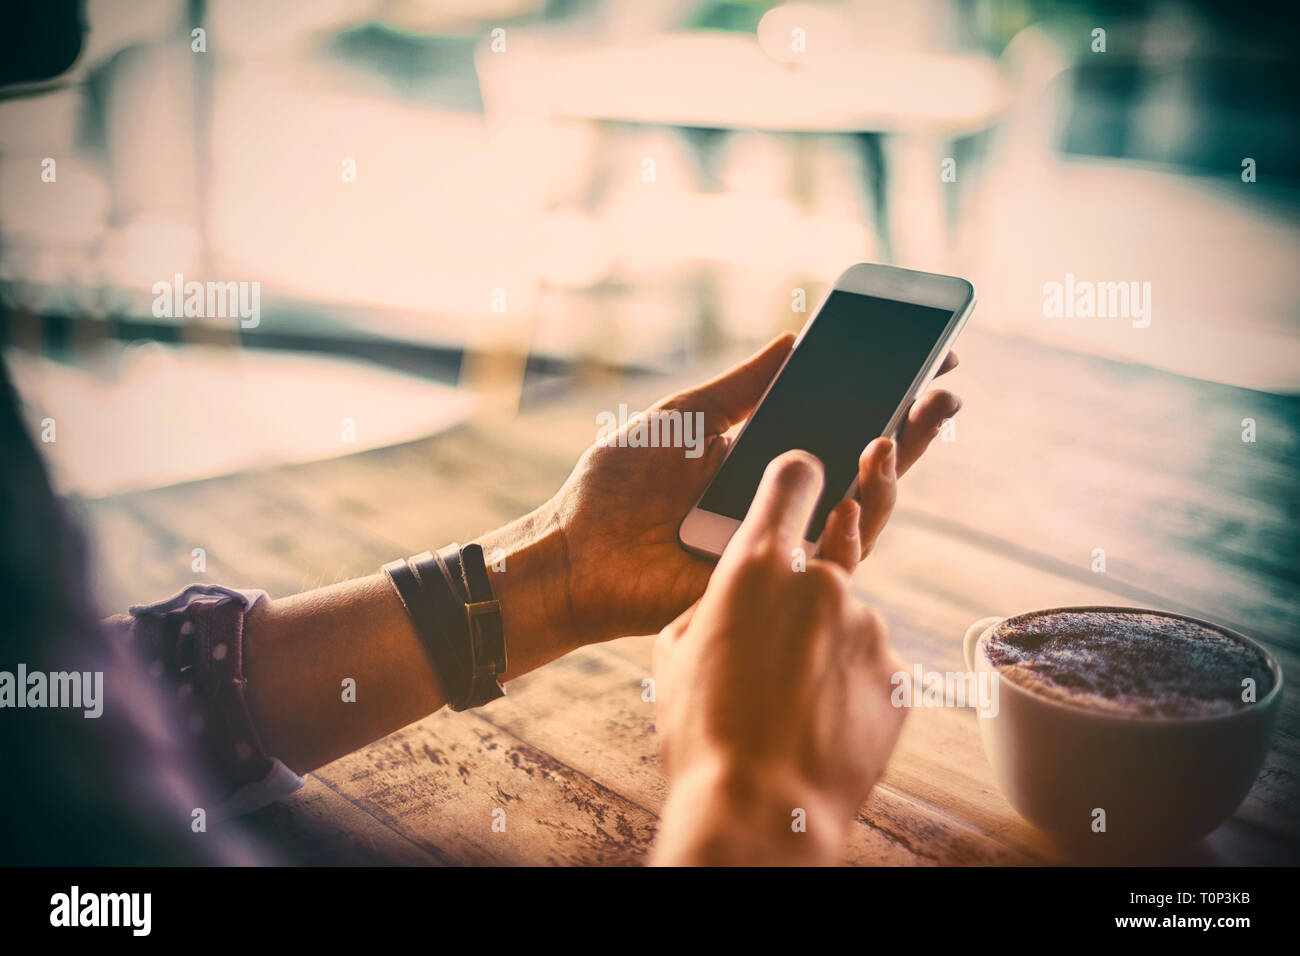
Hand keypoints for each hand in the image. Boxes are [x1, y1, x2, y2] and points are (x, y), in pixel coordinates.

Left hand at [542, 334, 960, 644]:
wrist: (575, 554)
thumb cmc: (617, 487)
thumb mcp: (685, 419)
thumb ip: (742, 388)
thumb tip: (796, 339)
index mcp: (761, 460)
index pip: (835, 425)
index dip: (881, 397)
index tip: (923, 359)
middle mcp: (781, 501)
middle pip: (860, 467)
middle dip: (909, 429)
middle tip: (946, 387)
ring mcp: (781, 542)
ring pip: (859, 511)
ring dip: (895, 466)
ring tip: (919, 418)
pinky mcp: (774, 582)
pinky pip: (829, 555)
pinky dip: (856, 515)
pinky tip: (873, 468)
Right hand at [650, 451, 907, 864]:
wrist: (761, 808)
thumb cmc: (703, 729)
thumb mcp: (676, 650)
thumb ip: (712, 600)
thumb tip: (736, 594)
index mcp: (758, 564)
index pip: (793, 478)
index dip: (799, 472)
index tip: (806, 472)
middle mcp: (824, 580)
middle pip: (827, 556)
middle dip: (805, 588)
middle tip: (779, 634)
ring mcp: (868, 625)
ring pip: (846, 619)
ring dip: (824, 645)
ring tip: (787, 701)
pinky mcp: (898, 671)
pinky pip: (871, 664)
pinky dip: (849, 683)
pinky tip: (816, 721)